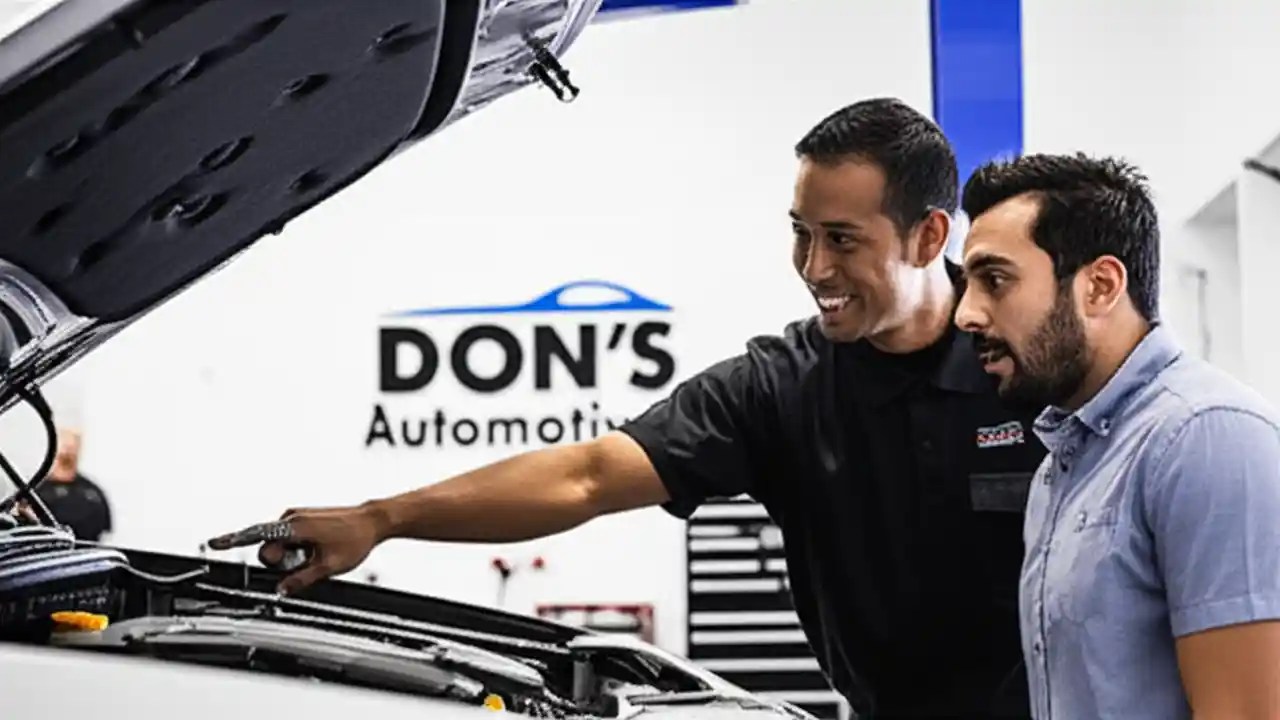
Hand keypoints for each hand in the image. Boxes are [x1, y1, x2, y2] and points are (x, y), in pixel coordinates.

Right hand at [207, 504, 386, 594]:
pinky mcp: (302, 519)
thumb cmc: (354, 539)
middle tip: (306, 563)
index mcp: (294, 527)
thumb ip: (300, 580)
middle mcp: (291, 518)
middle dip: (279, 562)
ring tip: (317, 554)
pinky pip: (288, 540)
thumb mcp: (328, 566)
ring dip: (291, 556)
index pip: (256, 535)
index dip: (232, 541)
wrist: (372, 521)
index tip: (214, 543)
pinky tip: (317, 550)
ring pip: (279, 546)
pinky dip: (297, 550)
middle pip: (267, 549)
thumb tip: (280, 590)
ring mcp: (296, 517)